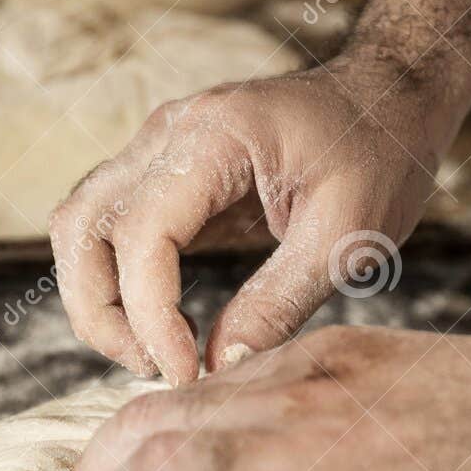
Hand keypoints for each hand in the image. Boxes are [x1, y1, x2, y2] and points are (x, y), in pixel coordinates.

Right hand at [49, 59, 465, 385]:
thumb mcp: (349, 235)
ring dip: (97, 300)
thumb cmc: (380, 154)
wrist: (390, 96)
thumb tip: (221, 364)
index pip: (142, 233)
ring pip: (80, 225)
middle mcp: (169, 130)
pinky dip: (117, 281)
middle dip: (102, 314)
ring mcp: (158, 145)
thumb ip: (281, 301)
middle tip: (159, 372)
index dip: (151, 316)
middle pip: (82, 226)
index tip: (187, 374)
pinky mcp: (164, 169)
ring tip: (154, 356)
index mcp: (216, 134)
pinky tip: (164, 326)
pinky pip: (108, 226)